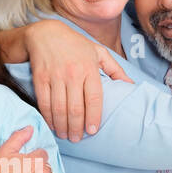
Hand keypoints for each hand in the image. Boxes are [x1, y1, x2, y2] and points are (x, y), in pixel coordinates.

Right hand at [22, 19, 130, 142]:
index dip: (93, 117)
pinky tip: (53, 125)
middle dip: (76, 128)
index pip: (94, 98)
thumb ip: (115, 70)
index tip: (92, 130)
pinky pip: (44, 103)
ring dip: (62, 126)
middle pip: (75, 108)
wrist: (46, 33)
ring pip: (59, 108)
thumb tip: (131, 86)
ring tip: (66, 135)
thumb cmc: (75, 45)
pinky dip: (48, 117)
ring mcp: (55, 76)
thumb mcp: (98, 52)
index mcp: (90, 68)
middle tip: (77, 138)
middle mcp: (73, 73)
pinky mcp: (40, 78)